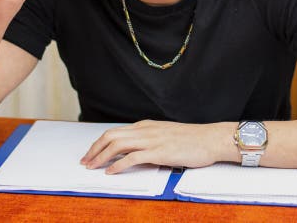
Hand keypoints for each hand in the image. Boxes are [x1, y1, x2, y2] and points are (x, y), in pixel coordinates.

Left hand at [80, 120, 235, 173]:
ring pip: (117, 144)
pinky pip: (131, 158)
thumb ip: (151, 140)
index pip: (116, 131)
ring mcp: (151, 140)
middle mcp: (146, 130)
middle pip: (111, 135)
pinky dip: (118, 165)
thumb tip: (137, 151)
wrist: (211, 139)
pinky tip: (111, 171)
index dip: (100, 143)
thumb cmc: (193, 139)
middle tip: (85, 161)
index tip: (92, 153)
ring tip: (92, 166)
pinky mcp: (158, 152)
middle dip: (94, 148)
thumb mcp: (167, 135)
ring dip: (101, 156)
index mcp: (147, 125)